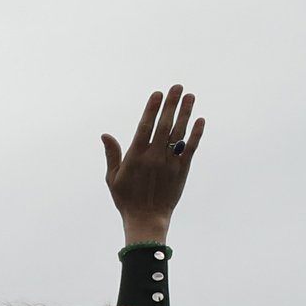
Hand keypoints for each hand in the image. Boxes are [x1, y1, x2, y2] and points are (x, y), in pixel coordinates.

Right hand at [101, 84, 202, 243]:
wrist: (147, 218)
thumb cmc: (126, 199)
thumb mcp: (113, 178)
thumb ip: (112, 155)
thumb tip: (105, 135)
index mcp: (135, 157)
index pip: (144, 127)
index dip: (152, 109)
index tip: (157, 94)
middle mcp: (153, 156)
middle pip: (164, 125)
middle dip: (171, 104)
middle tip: (177, 87)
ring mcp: (169, 162)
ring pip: (179, 132)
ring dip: (185, 113)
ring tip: (190, 96)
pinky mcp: (182, 169)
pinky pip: (191, 147)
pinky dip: (197, 133)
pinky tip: (200, 119)